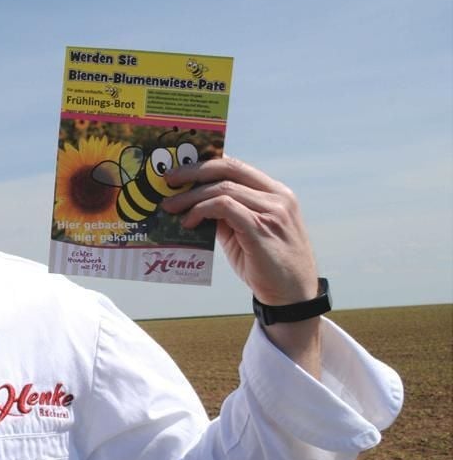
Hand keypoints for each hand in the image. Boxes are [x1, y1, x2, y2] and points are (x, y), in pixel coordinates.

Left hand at [160, 156, 318, 305]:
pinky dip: (201, 210)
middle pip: (228, 168)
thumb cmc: (266, 264)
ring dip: (191, 196)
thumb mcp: (245, 231)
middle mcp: (277, 197)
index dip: (205, 163)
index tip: (180, 170)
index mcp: (275, 192)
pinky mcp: (260, 228)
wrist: (291, 296)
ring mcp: (272, 211)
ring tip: (171, 207)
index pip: (236, 166)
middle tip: (168, 180)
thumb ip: (226, 213)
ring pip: (223, 188)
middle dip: (193, 171)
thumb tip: (193, 202)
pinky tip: (189, 222)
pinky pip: (224, 206)